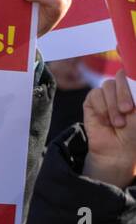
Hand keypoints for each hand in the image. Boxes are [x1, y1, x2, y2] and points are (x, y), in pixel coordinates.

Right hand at [81, 70, 135, 188]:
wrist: (119, 149)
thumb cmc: (135, 133)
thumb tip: (126, 75)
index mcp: (134, 91)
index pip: (131, 73)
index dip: (130, 77)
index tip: (131, 100)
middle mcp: (121, 90)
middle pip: (119, 77)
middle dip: (123, 94)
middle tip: (127, 110)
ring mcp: (106, 95)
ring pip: (107, 86)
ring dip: (112, 106)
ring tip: (118, 123)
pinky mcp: (91, 101)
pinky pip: (95, 95)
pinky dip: (102, 109)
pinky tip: (106, 121)